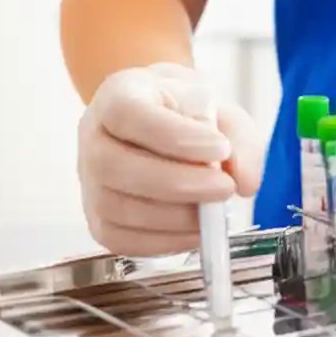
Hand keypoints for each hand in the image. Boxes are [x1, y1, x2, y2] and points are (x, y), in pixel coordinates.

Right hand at [78, 63, 262, 256]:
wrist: (168, 123)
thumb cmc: (191, 113)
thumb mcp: (224, 111)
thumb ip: (241, 142)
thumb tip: (245, 183)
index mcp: (119, 94)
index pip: (128, 113)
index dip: (174, 136)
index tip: (219, 148)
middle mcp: (93, 136)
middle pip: (114, 165)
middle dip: (178, 184)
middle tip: (224, 188)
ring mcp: (90, 180)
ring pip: (116, 207)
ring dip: (174, 217)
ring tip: (214, 212)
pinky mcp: (99, 218)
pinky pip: (120, 239)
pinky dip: (163, 241)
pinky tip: (195, 230)